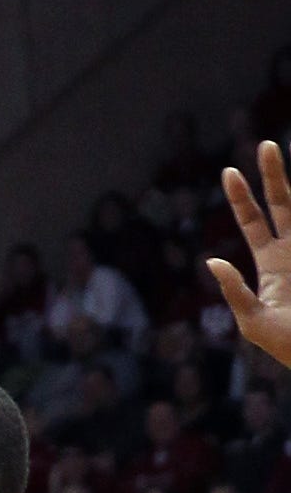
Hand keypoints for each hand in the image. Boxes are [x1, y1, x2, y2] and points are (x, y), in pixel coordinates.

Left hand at [209, 140, 290, 368]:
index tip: (229, 171)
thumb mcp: (254, 324)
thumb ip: (235, 293)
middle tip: (266, 145)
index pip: (253, 222)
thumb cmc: (290, 347)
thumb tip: (210, 260)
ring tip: (282, 149)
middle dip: (275, 175)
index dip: (241, 197)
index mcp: (273, 264)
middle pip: (284, 204)